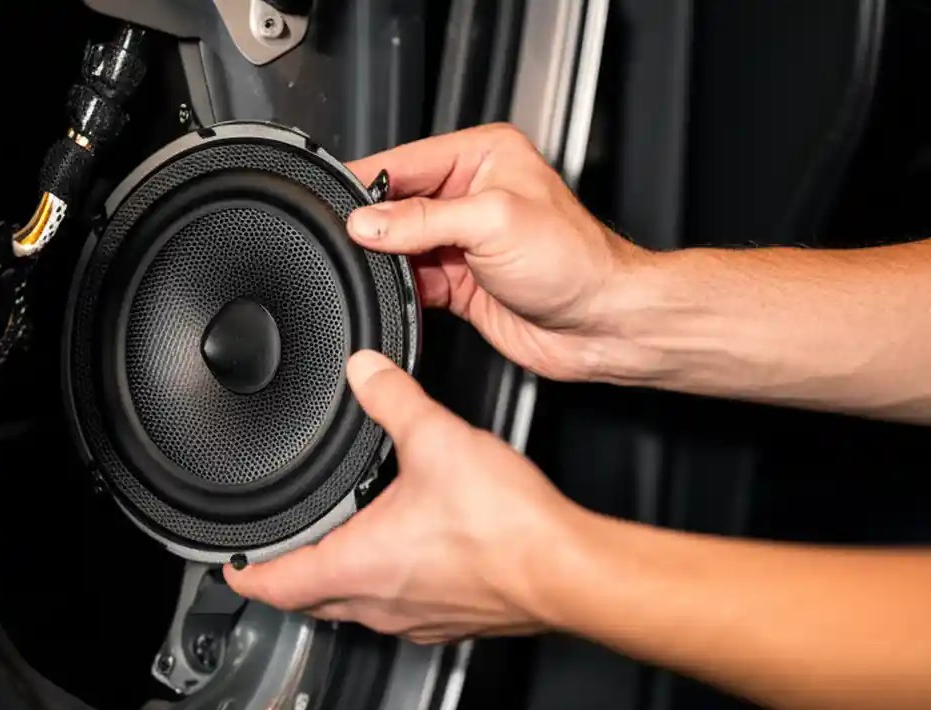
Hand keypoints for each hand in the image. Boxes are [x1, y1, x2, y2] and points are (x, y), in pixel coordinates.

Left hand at [224, 350, 582, 644]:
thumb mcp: (437, 440)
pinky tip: (407, 558)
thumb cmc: (507, 526)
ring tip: (334, 549)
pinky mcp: (451, 621)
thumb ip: (394, 399)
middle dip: (288, 577)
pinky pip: (399, 611)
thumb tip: (366, 370)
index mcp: (358, 565)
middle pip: (311, 600)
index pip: (276, 584)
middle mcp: (380, 603)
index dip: (245, 574)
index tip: (232, 564)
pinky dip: (386, 587)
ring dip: (338, 583)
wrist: (569, 570)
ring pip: (355, 608)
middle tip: (274, 554)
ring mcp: (416, 620)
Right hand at [347, 123, 649, 381]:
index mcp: (484, 156)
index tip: (335, 204)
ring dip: (385, 261)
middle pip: (397, 205)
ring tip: (374, 269)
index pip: (406, 160)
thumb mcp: (492, 222)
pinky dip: (398, 288)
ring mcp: (463, 239)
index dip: (368, 183)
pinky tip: (392, 291)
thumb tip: (367, 221)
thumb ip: (421, 220)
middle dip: (373, 226)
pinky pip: (412, 280)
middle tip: (350, 243)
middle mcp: (471, 193)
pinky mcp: (460, 280)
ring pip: (399, 246)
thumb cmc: (576, 261)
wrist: (603, 323)